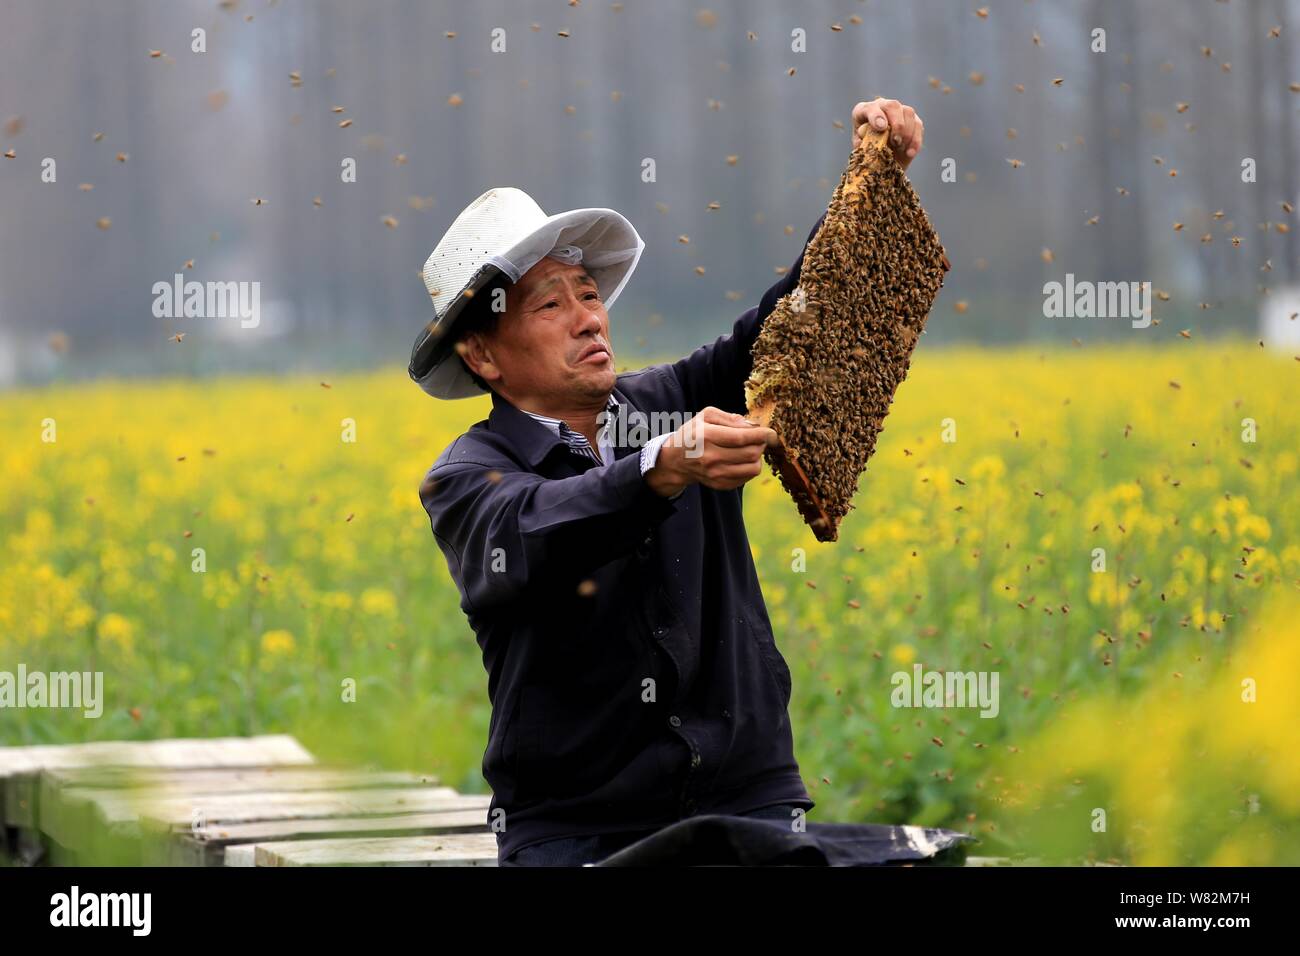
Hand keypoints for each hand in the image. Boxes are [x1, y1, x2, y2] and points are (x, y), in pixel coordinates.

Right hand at [645, 406, 776, 496]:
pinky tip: (742, 459)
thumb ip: (730, 417)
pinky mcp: (720, 484)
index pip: (741, 437)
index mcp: (706, 436)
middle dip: (761, 444)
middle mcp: (710, 457)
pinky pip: (747, 478)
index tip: (772, 432)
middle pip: (751, 453)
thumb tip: (752, 425)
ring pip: (753, 468)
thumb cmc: (693, 433)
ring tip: (750, 449)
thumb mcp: (705, 416)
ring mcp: (715, 474)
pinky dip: (750, 467)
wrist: (676, 460)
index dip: (762, 435)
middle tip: (759, 439)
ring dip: (758, 457)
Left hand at [851, 98, 923, 170]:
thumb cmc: (867, 153)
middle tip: (895, 141)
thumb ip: (861, 143)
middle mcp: (882, 107)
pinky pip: (918, 125)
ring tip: (899, 147)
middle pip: (893, 105)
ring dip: (906, 133)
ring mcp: (899, 111)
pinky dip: (915, 140)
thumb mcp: (860, 150)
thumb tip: (865, 140)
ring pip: (908, 113)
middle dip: (896, 124)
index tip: (881, 128)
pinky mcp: (913, 120)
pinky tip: (909, 153)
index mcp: (864, 111)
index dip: (876, 116)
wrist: (881, 161)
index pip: (870, 108)